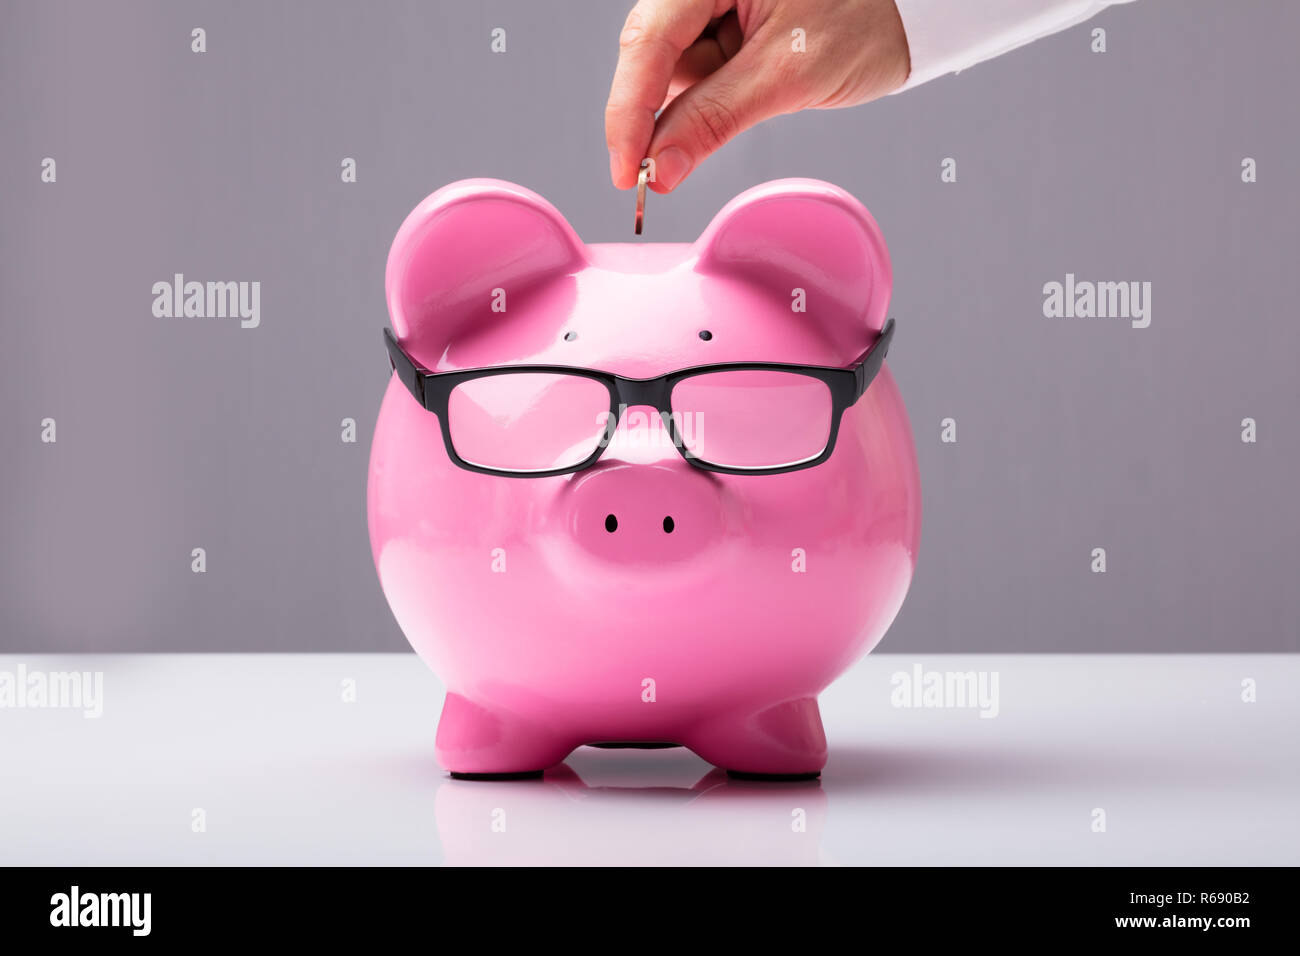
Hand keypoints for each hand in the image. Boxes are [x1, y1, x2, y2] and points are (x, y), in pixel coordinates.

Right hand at [605, 0, 910, 192]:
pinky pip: (699, 70)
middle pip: (651, 54)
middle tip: (669, 167)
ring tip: (764, 88)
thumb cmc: (866, 16)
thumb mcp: (788, 73)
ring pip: (674, 68)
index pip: (646, 42)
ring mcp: (712, 1)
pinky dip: (716, 94)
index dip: (628, 114)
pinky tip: (756, 85)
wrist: (911, 9)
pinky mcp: (725, 22)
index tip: (627, 173)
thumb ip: (714, 119)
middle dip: (666, 111)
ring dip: (700, 101)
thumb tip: (661, 168)